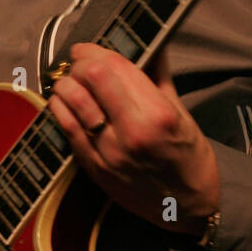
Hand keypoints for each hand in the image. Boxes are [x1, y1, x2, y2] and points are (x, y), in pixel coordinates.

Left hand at [47, 42, 219, 236]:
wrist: (189, 207)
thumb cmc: (190, 157)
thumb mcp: (181, 112)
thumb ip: (159, 75)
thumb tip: (150, 43)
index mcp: (157, 114)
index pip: (114, 67)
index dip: (95, 50)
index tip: (88, 47)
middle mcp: (131, 133)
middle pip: (90, 79)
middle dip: (79, 63)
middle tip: (79, 62)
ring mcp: (109, 153)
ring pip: (71, 102)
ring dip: (65, 84)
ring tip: (70, 81)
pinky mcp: (94, 169)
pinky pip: (66, 129)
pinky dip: (61, 108)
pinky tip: (64, 101)